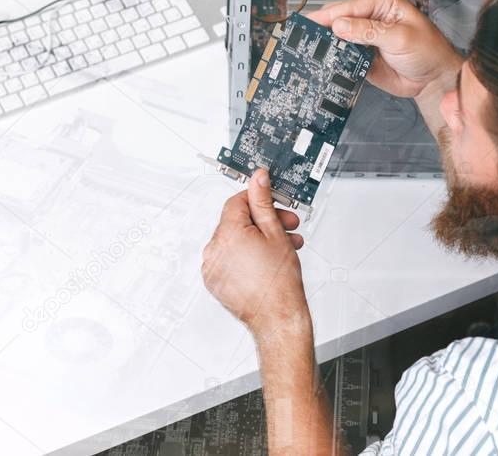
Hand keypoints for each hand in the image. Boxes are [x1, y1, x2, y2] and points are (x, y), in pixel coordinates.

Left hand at [202, 169, 310, 338]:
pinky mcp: (214, 281)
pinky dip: (244, 256)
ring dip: (256, 239)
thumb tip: (257, 179)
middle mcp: (214, 249)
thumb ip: (263, 202)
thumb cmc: (280, 283)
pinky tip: (265, 261)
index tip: (269, 200)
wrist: (278, 318)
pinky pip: (228, 259)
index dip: (257, 199)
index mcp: (227, 233)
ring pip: (234, 241)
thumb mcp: (276, 233)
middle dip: (263, 222)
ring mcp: (212, 267)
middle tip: (285, 225)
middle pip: (237, 222)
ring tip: (281, 247)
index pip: (237, 202)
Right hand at [305, 0, 461, 98]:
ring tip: (307, 49)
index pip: (350, 6)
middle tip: (304, 37)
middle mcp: (370, 17)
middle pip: (339, 19)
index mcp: (382, 3)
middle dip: (324, 28)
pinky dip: (333, 59)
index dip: (329, 15)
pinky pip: (342, 56)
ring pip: (337, 38)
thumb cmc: (428, 51)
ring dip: (325, 44)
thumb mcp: (400, 38)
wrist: (433, 79)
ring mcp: (364, 37)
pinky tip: (321, 62)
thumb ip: (370, 31)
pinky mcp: (361, 55)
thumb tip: (340, 26)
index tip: (310, 22)